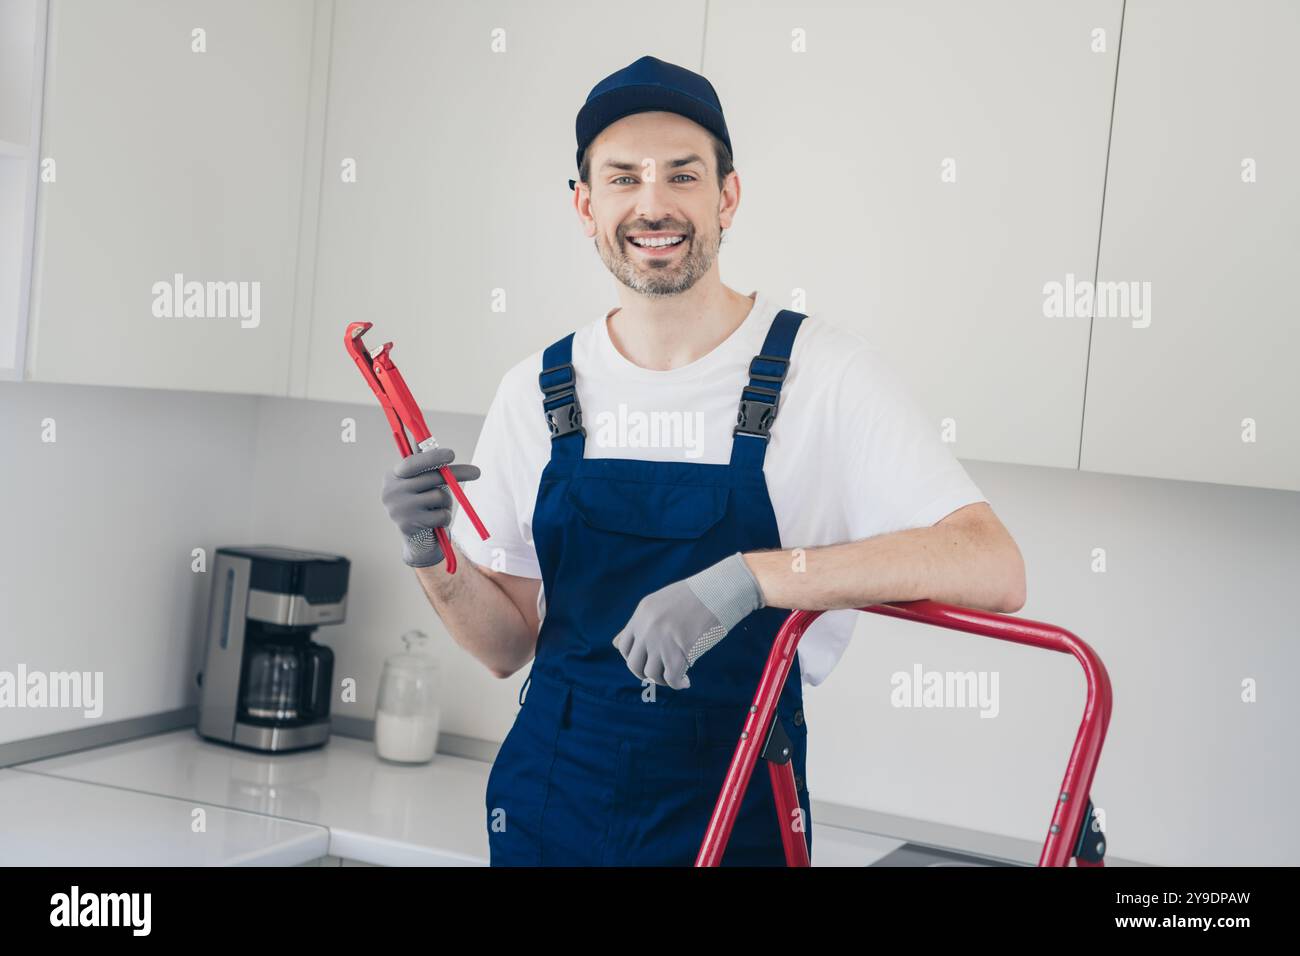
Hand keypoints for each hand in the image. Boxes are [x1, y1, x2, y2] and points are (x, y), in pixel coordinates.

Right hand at [381, 447, 480, 567]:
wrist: (419, 541)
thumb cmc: (424, 504)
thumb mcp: (423, 482)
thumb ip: (423, 462)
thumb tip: (423, 435)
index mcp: (393, 476)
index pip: (413, 463)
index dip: (433, 457)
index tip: (452, 454)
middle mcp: (391, 491)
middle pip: (431, 478)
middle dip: (457, 474)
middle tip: (477, 472)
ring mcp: (398, 509)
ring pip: (438, 496)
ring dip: (446, 503)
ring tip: (438, 508)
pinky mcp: (408, 526)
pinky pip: (440, 515)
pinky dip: (445, 517)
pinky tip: (436, 522)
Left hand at [611, 552, 764, 689]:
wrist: (720, 590)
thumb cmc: (696, 597)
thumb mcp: (660, 604)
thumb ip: (640, 624)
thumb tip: (616, 644)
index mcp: (641, 614)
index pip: (624, 647)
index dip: (635, 659)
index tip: (649, 662)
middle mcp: (647, 628)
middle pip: (634, 664)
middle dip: (646, 674)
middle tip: (661, 673)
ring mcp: (661, 640)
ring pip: (651, 674)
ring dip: (663, 680)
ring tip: (676, 676)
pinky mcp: (679, 651)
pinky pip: (671, 678)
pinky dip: (678, 684)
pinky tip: (686, 681)